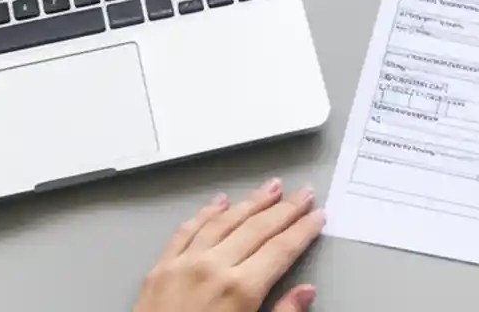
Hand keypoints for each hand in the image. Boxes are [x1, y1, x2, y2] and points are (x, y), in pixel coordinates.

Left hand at [135, 180, 324, 311]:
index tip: (318, 216)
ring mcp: (184, 264)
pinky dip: (206, 212)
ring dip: (251, 202)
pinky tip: (220, 201)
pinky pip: (187, 230)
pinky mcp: (160, 268)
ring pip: (224, 221)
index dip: (303, 230)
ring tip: (270, 187)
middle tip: (302, 193)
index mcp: (241, 290)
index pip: (281, 250)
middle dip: (284, 209)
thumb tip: (306, 291)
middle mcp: (213, 268)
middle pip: (257, 229)